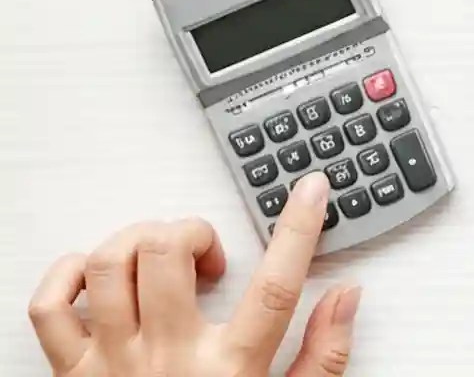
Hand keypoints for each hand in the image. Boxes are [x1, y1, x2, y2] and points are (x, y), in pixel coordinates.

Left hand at [27, 173, 359, 375]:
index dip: (298, 229)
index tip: (310, 190)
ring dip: (138, 242)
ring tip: (161, 260)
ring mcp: (113, 363)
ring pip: (110, 265)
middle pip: (170, 254)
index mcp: (230, 370)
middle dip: (194, 232)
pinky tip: (102, 279)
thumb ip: (323, 355)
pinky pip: (52, 306)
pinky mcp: (71, 374)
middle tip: (210, 256)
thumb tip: (345, 297)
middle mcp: (169, 359)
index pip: (275, 286)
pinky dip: (71, 276)